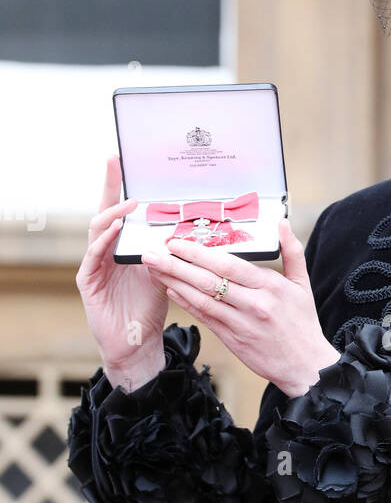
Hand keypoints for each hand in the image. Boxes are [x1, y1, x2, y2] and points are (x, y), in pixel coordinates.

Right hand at [76, 155, 169, 380]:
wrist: (137, 341)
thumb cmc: (149, 306)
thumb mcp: (165, 272)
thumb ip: (170, 251)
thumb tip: (191, 228)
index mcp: (121, 245)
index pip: (119, 210)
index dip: (118, 185)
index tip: (120, 160)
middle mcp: (104, 250)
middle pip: (104, 211)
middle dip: (110, 187)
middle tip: (115, 163)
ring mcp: (93, 264)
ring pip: (97, 230)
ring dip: (113, 214)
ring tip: (129, 205)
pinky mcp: (87, 281)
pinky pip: (93, 256)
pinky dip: (104, 242)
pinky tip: (116, 231)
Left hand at [140, 218, 340, 397]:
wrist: (306, 366)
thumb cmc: (303, 324)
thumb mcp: (303, 285)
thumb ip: (292, 251)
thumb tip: (282, 223)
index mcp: (270, 286)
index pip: (228, 265)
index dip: (199, 254)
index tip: (177, 243)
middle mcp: (254, 304)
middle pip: (208, 281)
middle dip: (177, 265)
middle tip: (151, 254)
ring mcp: (241, 324)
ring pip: (201, 300)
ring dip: (174, 283)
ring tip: (154, 269)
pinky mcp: (233, 340)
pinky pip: (205, 318)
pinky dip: (186, 304)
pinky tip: (170, 291)